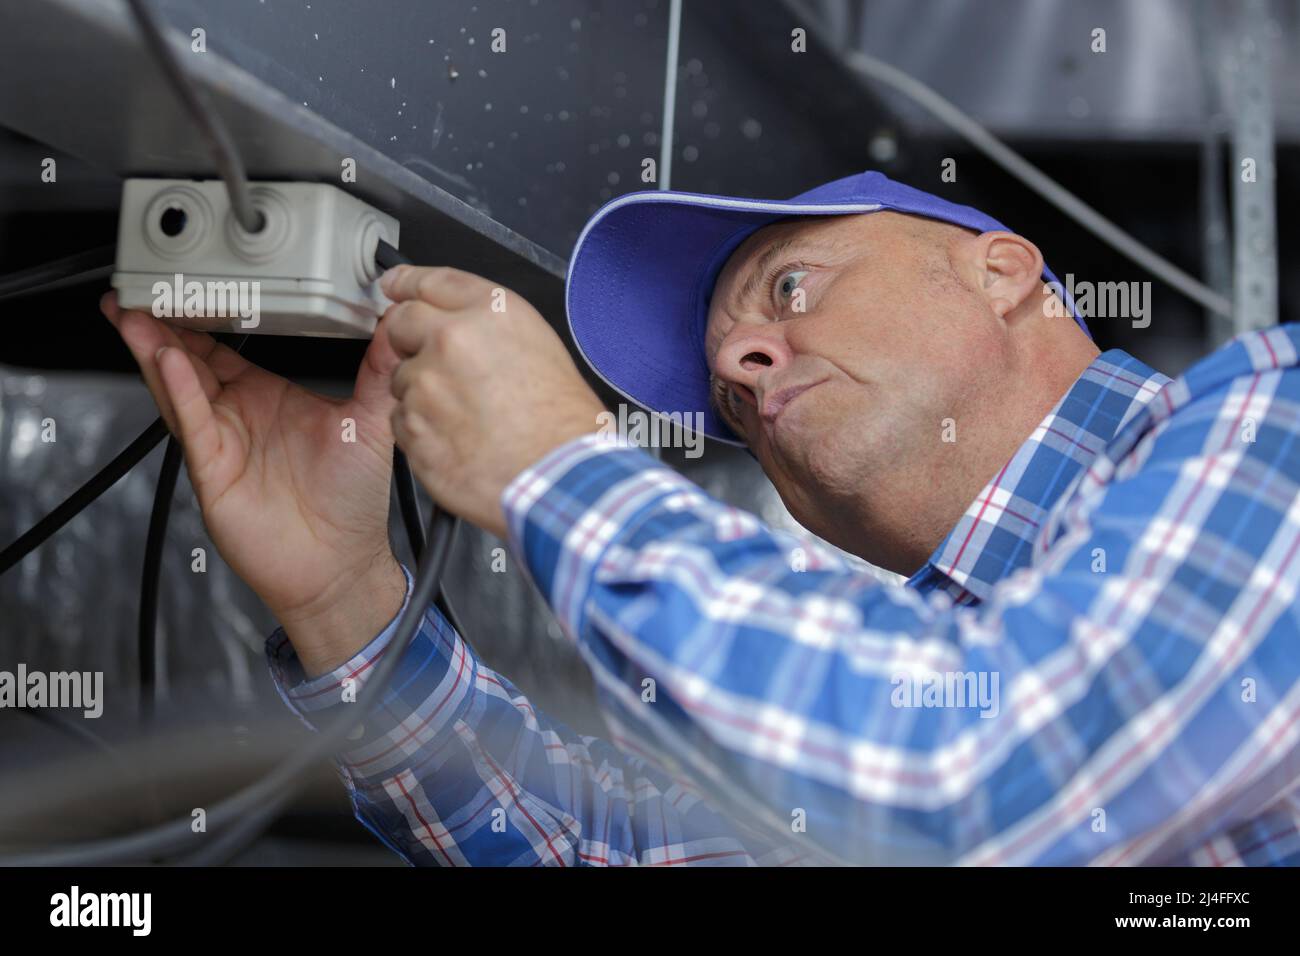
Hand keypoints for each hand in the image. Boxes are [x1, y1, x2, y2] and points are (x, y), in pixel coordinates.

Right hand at [101, 292, 406, 675]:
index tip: (193, 280)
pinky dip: (179, 392)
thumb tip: (396, 326)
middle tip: (145, 286)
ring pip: (179, 386)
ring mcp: (221, 440)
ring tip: (140, 313)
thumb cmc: (350, 502)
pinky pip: (193, 425)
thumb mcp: (371, 421)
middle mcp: (239, 415)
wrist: (339, 564)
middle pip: (189, 359)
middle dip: (163, 323)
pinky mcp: (213, 470)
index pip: (225, 347)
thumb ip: (379, 371)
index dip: (205, 316)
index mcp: (269, 396)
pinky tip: (170, 362)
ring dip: (158, 348)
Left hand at [381, 266, 605, 538]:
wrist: (560, 478)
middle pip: (401, 323)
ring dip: (423, 393)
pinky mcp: (412, 427)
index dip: (407, 282)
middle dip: (410, 340)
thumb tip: (463, 327)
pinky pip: (402, 422)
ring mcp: (426, 385)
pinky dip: (422, 430)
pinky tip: (458, 441)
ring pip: (402, 379)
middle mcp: (451, 340)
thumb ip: (491, 328)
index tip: (394, 286)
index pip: (431, 280)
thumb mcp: (542, 348)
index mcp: (490, 312)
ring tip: (468, 418)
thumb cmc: (563, 424)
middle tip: (439, 368)